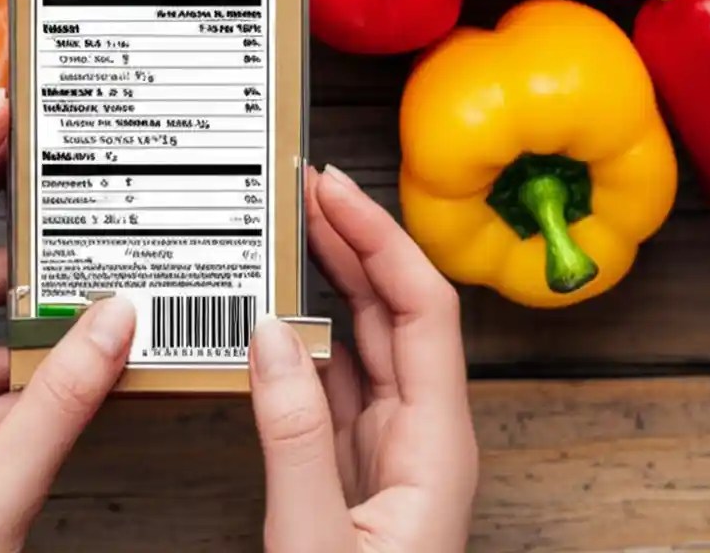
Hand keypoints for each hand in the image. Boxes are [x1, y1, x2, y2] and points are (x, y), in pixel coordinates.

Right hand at [247, 164, 477, 552]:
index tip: (337, 193)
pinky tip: (280, 315)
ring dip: (334, 284)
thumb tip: (271, 336)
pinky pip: (335, 383)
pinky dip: (306, 341)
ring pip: (367, 343)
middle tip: (307, 192)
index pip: (423, 312)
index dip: (383, 242)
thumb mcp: (319, 540)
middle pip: (398, 314)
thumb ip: (293, 436)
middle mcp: (423, 437)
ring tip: (293, 234)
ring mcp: (389, 450)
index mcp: (438, 446)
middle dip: (356, 244)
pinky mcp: (355, 468)